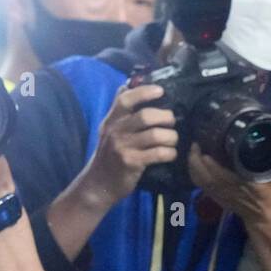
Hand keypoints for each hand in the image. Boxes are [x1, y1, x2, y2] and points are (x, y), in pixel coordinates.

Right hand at [84, 83, 177, 201]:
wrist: (98, 185)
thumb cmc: (109, 156)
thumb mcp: (109, 131)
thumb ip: (119, 111)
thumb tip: (128, 85)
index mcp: (111, 121)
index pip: (125, 99)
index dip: (144, 92)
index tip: (160, 90)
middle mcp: (115, 131)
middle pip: (145, 116)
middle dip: (165, 117)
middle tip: (172, 121)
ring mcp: (123, 147)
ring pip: (155, 135)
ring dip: (171, 137)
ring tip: (173, 140)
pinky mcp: (131, 163)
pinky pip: (158, 154)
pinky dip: (170, 153)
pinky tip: (170, 154)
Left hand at [187, 145, 270, 228]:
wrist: (269, 215)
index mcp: (242, 184)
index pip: (220, 174)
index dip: (209, 161)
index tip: (205, 146)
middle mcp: (227, 190)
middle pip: (204, 176)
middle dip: (196, 159)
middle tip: (196, 143)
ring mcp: (220, 195)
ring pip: (199, 180)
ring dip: (193, 165)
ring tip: (194, 150)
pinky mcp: (217, 197)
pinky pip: (200, 185)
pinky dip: (194, 173)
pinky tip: (196, 163)